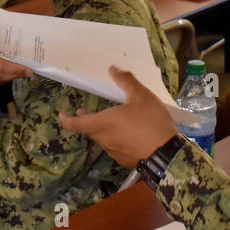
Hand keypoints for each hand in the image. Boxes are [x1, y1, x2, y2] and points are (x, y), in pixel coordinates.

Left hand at [58, 67, 177, 166]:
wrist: (167, 154)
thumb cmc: (150, 122)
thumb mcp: (140, 96)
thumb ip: (125, 81)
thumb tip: (112, 69)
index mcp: (102, 123)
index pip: (75, 124)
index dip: (66, 120)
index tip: (61, 115)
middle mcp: (104, 139)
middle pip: (89, 130)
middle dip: (86, 120)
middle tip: (86, 111)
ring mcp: (114, 152)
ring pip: (103, 138)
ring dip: (103, 129)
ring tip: (114, 119)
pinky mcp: (124, 160)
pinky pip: (115, 147)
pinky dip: (116, 138)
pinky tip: (130, 134)